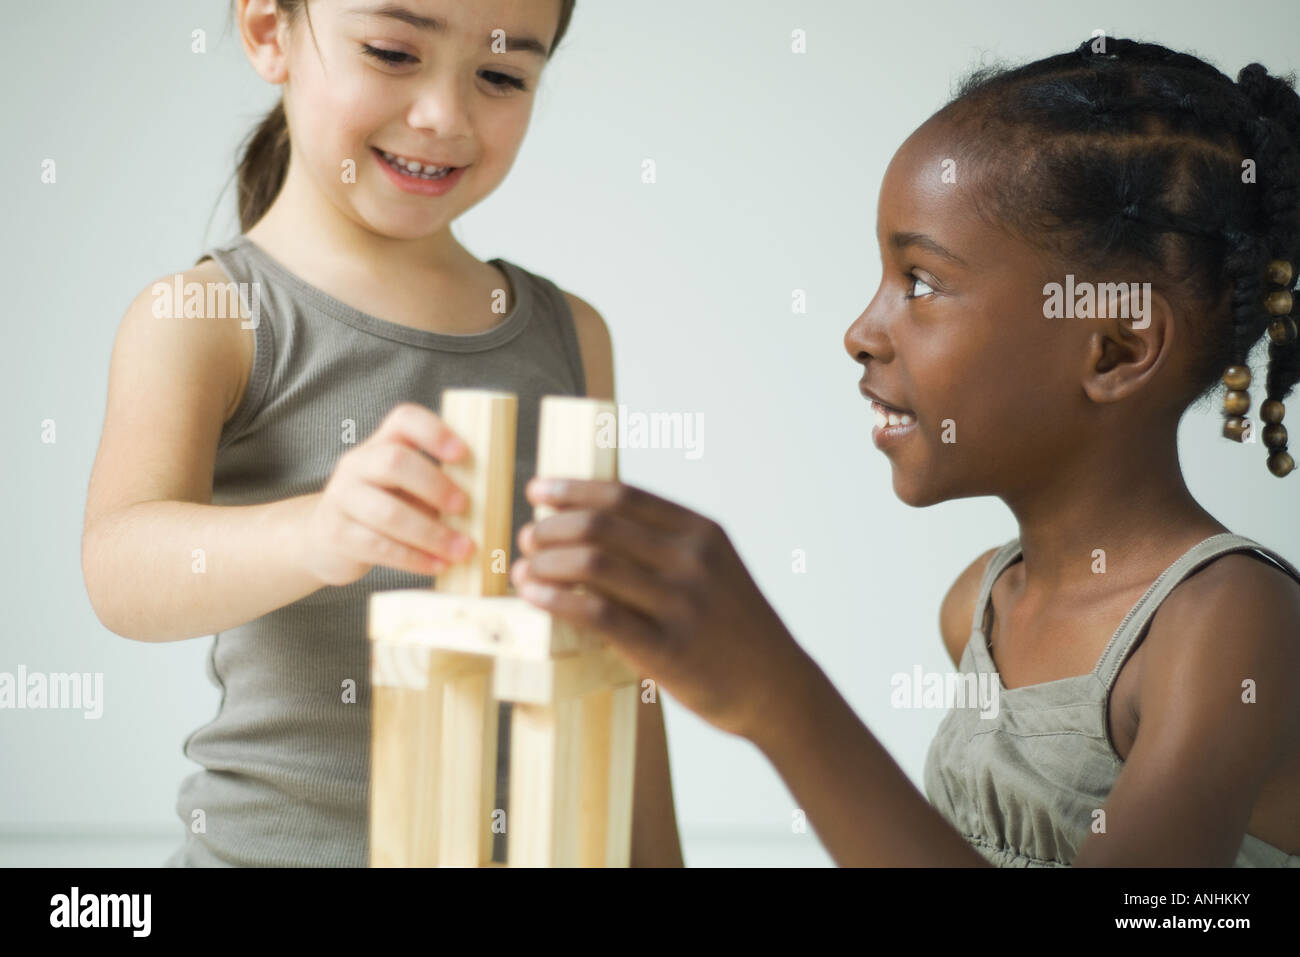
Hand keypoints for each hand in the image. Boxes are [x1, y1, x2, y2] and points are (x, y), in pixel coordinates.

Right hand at [299, 402, 476, 586]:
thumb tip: (487, 503)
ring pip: (386, 512)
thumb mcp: (403, 487)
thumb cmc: (381, 509)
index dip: (434, 431)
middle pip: (393, 461)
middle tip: (464, 506)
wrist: (323, 538)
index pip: (404, 419)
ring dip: (431, 533)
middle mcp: (357, 464)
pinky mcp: (337, 534)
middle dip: (434, 484)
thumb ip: (434, 486)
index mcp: (381, 444)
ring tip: (461, 549)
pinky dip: (413, 559)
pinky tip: (438, 566)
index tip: (462, 453)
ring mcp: (342, 498)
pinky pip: (378, 546)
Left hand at [510, 478, 809, 740]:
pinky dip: (556, 599)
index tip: (537, 489)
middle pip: (601, 525)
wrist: (777, 689)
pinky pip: (597, 613)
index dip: (572, 488)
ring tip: (523, 568)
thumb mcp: (713, 569)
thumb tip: (585, 525)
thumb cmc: (733, 629)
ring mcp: (682, 604)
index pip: (623, 495)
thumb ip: (663, 547)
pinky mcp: (667, 649)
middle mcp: (693, 561)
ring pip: (592, 563)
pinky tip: (533, 596)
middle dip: (552, 526)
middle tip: (528, 536)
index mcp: (702, 532)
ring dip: (546, 562)